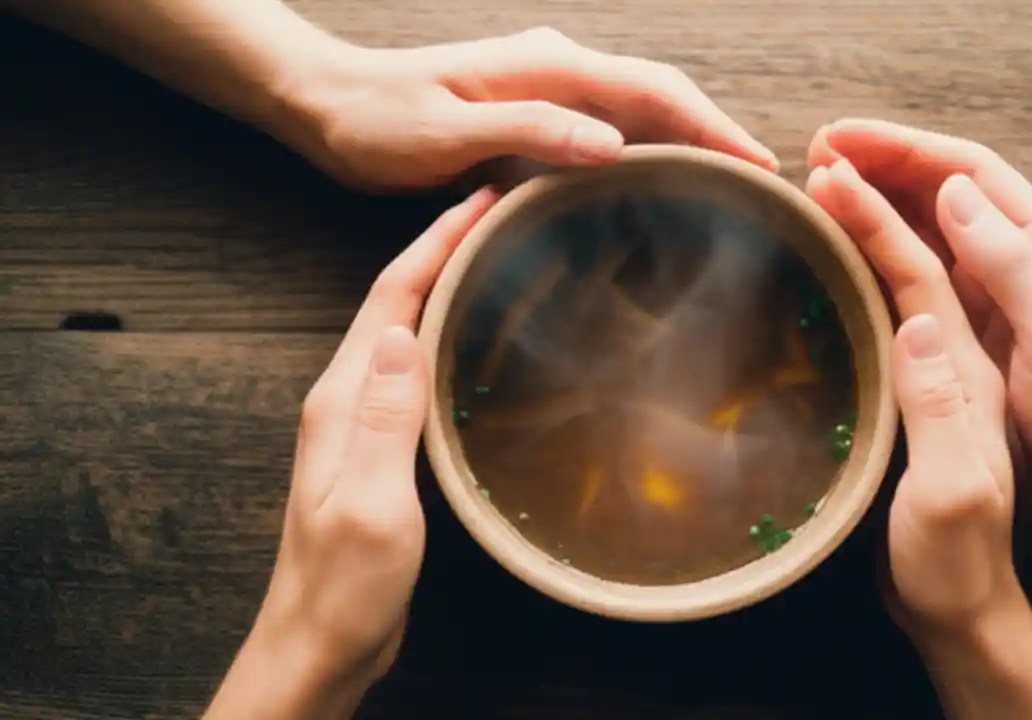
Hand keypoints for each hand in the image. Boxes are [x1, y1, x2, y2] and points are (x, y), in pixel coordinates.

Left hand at [206, 188, 498, 718]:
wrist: (319, 643)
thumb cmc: (344, 586)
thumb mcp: (371, 504)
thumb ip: (384, 420)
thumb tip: (401, 334)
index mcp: (340, 402)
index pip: (388, 301)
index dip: (433, 245)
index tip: (479, 203)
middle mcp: (344, 401)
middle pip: (393, 304)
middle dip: (440, 249)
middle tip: (497, 214)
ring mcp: (359, 425)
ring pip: (403, 333)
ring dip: (441, 287)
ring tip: (490, 256)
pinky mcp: (379, 450)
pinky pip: (412, 373)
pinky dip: (443, 336)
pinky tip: (472, 339)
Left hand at [275, 27, 776, 191]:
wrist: (330, 105)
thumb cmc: (378, 120)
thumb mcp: (447, 130)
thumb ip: (529, 129)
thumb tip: (612, 144)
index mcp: (548, 67)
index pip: (653, 90)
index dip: (711, 126)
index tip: (757, 163)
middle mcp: (558, 70)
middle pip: (660, 97)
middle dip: (715, 134)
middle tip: (762, 185)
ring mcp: (548, 91)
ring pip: (639, 113)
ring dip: (687, 144)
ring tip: (728, 191)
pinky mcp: (535, 116)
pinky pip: (607, 132)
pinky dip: (646, 156)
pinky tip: (659, 190)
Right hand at [808, 120, 1031, 534]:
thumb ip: (1014, 268)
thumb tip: (950, 194)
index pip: (969, 173)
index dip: (903, 150)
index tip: (841, 140)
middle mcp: (1010, 264)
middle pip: (936, 195)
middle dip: (877, 167)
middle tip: (811, 154)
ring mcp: (982, 303)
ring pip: (917, 235)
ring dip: (867, 207)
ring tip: (812, 190)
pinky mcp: (959, 343)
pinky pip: (906, 286)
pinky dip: (869, 260)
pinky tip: (834, 255)